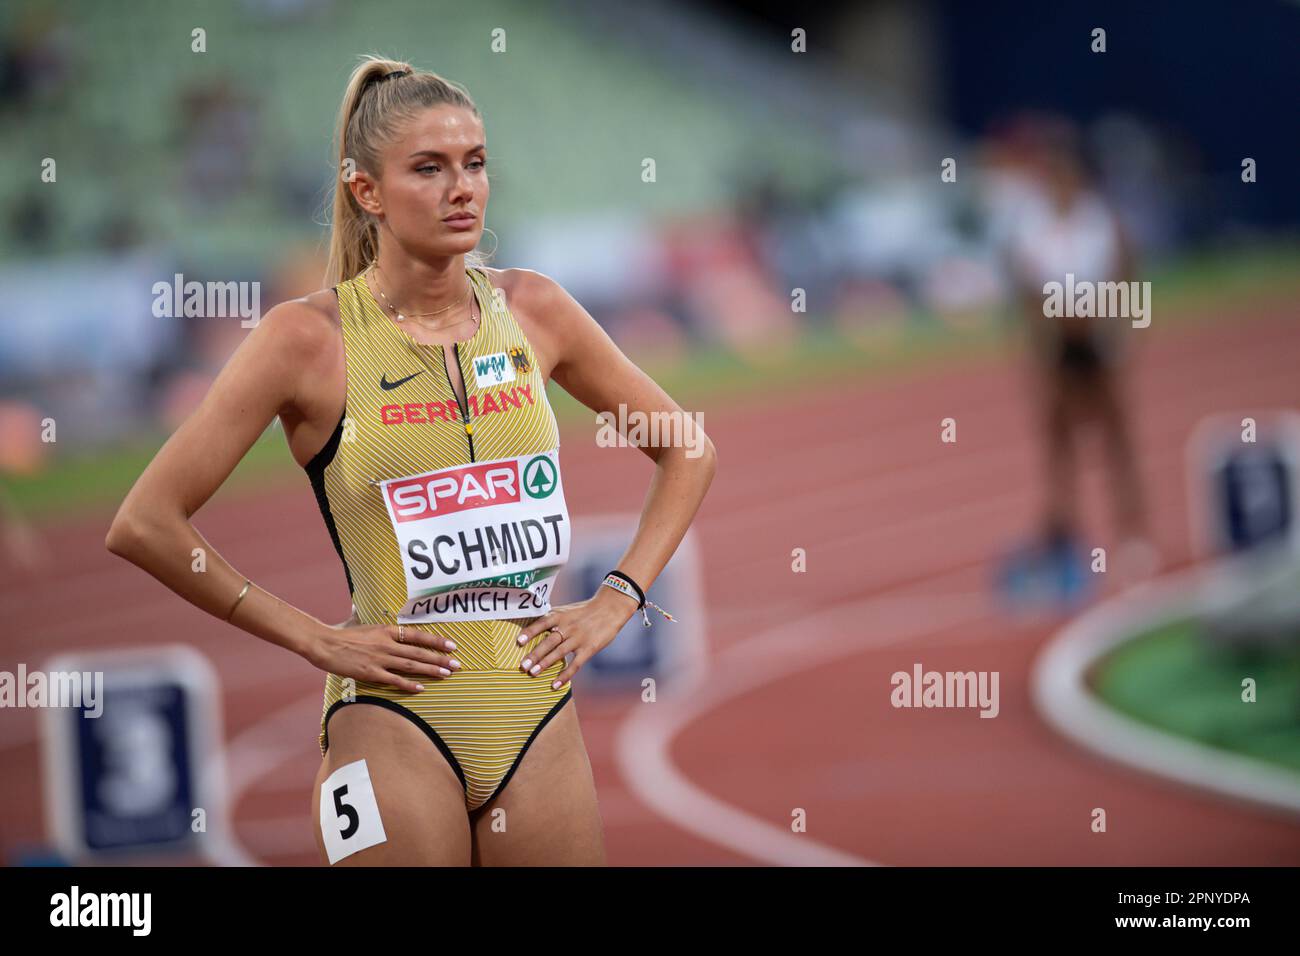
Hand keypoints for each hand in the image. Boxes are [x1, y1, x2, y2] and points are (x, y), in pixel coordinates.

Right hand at [306, 614, 460, 693]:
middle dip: (440, 659)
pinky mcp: (371, 673)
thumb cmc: (340, 632)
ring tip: (446, 674)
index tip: (452, 645)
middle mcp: (387, 643)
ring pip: (411, 665)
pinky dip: (408, 684)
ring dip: (431, 670)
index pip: (417, 635)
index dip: (436, 640)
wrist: (323, 643)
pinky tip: (421, 688)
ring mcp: (380, 659)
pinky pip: (394, 680)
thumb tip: (360, 606)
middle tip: (457, 665)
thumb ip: (366, 617)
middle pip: (419, 652)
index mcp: (386, 630)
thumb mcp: (357, 620)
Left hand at [515, 588, 638, 688]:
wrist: (609, 608)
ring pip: (559, 653)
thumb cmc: (583, 611)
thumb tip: (528, 629)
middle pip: (549, 641)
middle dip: (535, 654)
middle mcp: (568, 627)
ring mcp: (578, 638)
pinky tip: (554, 685)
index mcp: (560, 615)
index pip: (542, 623)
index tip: (519, 641)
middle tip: (522, 665)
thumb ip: (550, 620)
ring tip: (533, 673)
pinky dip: (564, 676)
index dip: (530, 632)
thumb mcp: (565, 610)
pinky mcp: (589, 649)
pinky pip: (575, 664)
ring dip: (545, 664)